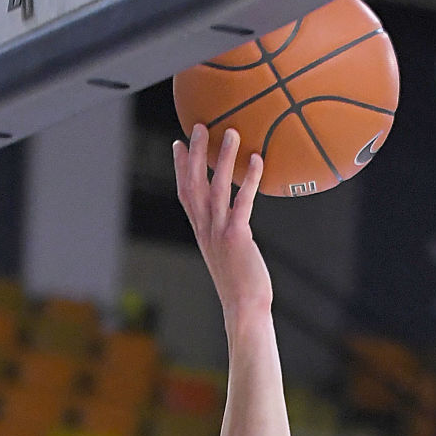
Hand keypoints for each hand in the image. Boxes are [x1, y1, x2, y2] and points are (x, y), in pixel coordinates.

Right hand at [173, 126, 271, 321]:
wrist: (243, 310)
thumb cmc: (241, 288)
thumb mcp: (228, 259)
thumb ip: (228, 239)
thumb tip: (237, 229)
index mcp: (202, 233)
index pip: (185, 194)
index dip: (180, 168)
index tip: (178, 144)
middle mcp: (206, 229)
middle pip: (195, 183)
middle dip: (195, 153)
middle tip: (198, 126)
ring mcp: (219, 232)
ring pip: (216, 187)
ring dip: (223, 157)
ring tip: (231, 132)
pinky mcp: (237, 237)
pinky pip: (242, 201)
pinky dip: (249, 179)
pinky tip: (256, 160)